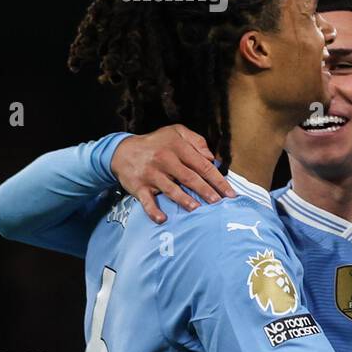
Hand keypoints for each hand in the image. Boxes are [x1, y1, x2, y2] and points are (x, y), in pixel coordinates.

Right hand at [110, 125, 233, 223]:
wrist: (122, 151)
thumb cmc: (157, 143)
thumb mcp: (176, 133)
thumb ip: (197, 141)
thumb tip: (212, 158)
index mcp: (177, 147)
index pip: (202, 165)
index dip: (217, 179)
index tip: (229, 192)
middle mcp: (165, 160)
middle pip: (189, 178)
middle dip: (206, 191)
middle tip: (219, 203)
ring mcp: (151, 174)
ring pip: (171, 189)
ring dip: (184, 200)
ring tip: (197, 209)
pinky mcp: (139, 187)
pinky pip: (146, 201)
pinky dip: (153, 211)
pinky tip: (163, 219)